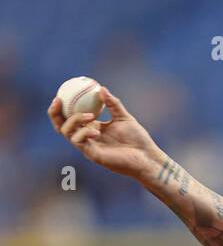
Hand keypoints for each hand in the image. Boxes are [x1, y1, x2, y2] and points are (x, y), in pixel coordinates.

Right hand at [47, 85, 163, 181]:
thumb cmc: (137, 139)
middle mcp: (87, 138)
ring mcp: (88, 147)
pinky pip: (79, 142)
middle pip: (61, 125)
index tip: (61, 93)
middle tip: (58, 100)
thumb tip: (101, 88)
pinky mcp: (92, 155)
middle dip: (54, 113)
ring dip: (74, 120)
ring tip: (89, 115)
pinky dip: (83, 133)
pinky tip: (95, 130)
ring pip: (67, 132)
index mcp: (92, 128)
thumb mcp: (124, 117)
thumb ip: (112, 103)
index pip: (70, 117)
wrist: (146, 157)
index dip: (62, 106)